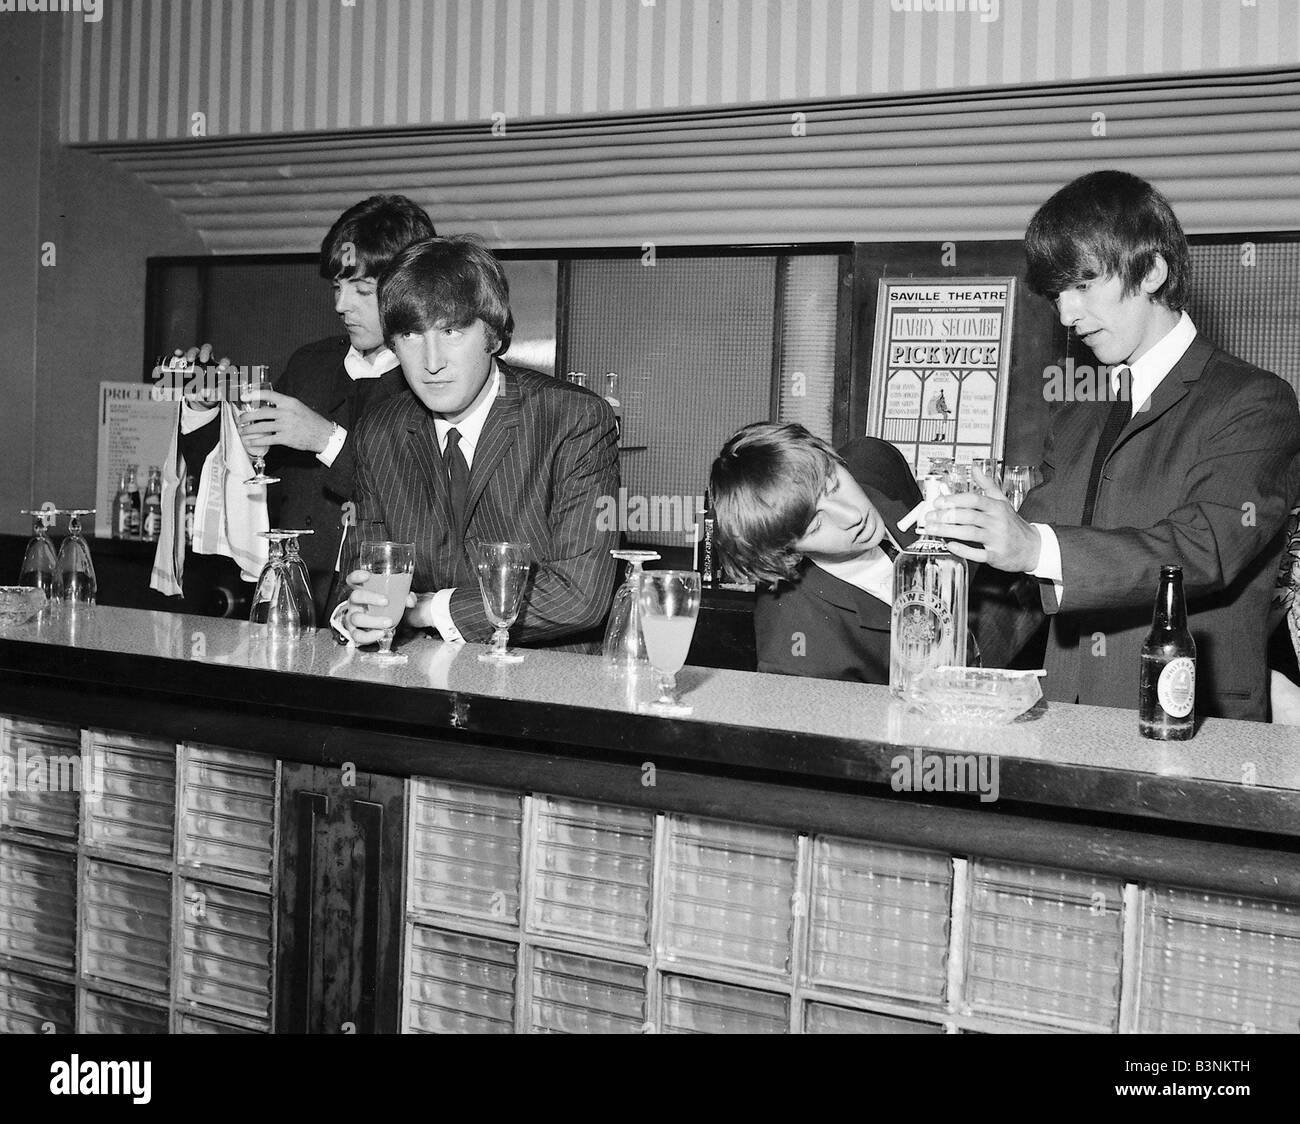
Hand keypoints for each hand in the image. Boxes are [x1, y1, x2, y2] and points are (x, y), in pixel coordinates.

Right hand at [156, 344, 234, 408]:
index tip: (221, 369)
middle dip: (206, 353)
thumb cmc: (209, 394)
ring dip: (192, 353)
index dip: (224, 363)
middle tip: (203, 360)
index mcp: (218, 367)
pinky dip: (180, 353)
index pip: (224, 361)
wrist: (197, 397)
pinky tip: (178, 354)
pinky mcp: (184, 362)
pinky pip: (182, 355)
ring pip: (195, 351)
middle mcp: (207, 361)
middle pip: (208, 350)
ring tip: (189, 360)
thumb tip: (206, 392)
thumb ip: (211, 394)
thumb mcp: (212, 395)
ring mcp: (195, 360)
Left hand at [238, 390, 334, 454]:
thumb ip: (283, 406)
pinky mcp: (286, 438)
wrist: (323, 434)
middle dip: (247, 417)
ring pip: (261, 427)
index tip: (243, 397)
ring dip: (249, 430)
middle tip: (241, 420)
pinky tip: (250, 442)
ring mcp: (285, 426)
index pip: (268, 395)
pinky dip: (256, 441)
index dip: (253, 394)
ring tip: (243, 431)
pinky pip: (267, 439)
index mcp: (289, 402)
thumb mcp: (298, 407)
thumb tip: (265, 407)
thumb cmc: (310, 421)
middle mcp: (286, 413)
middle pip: (261, 413)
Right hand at [342, 570, 417, 644]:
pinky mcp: (355, 631)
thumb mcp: (394, 599)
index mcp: (362, 591)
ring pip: (356, 618)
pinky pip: (357, 635)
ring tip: (388, 621)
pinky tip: (381, 633)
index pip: (352, 580)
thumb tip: (410, 600)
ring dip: (373, 620)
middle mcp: (354, 603)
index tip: (367, 575)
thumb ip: (403, 597)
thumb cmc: (384, 607)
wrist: (379, 625)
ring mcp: (353, 617)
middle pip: (355, 596)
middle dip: (370, 597)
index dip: (357, 576)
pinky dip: (369, 636)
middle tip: (386, 601)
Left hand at [925, 465, 1042, 572]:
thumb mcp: (1002, 501)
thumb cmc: (1013, 524)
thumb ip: (987, 485)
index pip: (974, 499)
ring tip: (933, 529)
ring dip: (949, 531)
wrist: (1033, 547)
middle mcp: (996, 521)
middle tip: (930, 517)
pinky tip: (950, 545)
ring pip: (970, 533)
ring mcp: (997, 539)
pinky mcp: (996, 555)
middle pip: (969, 516)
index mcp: (996, 507)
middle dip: (947, 516)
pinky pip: (978, 553)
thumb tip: (975, 469)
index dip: (955, 500)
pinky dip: (964, 550)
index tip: (938, 502)